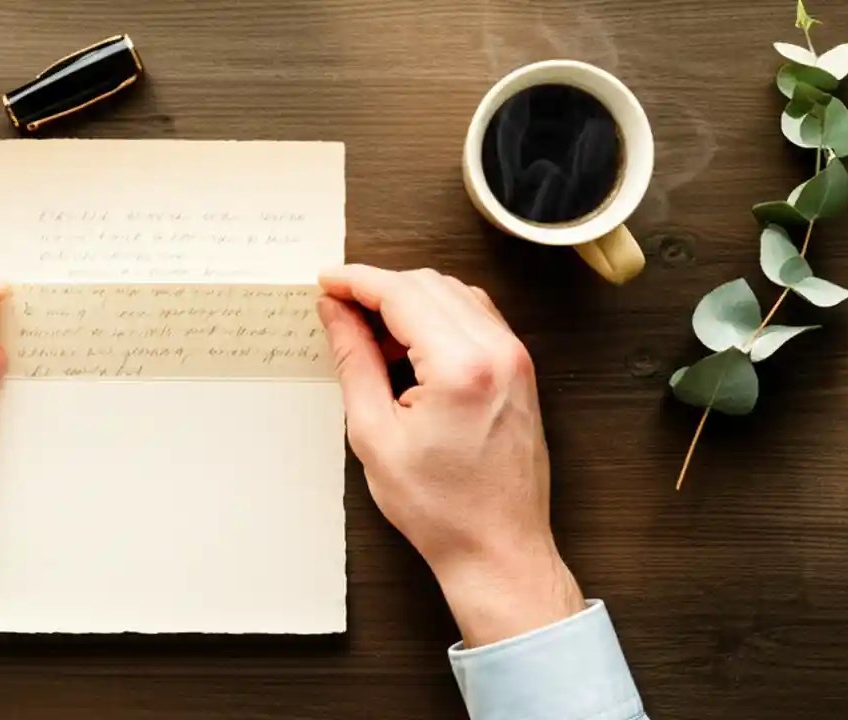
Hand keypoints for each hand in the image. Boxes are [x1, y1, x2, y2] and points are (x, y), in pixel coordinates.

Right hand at [317, 265, 583, 646]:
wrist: (498, 548)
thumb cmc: (442, 509)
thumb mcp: (375, 434)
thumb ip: (354, 361)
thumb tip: (337, 314)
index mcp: (462, 367)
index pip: (402, 293)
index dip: (357, 281)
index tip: (327, 281)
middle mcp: (498, 352)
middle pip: (429, 285)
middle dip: (379, 288)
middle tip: (340, 310)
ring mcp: (516, 359)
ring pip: (455, 294)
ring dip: (409, 301)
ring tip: (371, 337)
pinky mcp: (520, 370)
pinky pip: (476, 317)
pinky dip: (438, 317)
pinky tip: (408, 347)